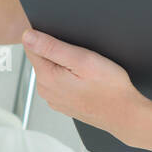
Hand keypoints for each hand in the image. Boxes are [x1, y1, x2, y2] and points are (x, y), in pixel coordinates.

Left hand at [21, 29, 148, 139]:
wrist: (125, 114)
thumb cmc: (110, 89)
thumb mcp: (82, 59)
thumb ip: (51, 47)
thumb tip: (27, 36)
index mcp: (46, 77)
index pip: (31, 46)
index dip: (47, 37)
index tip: (66, 42)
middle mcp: (45, 90)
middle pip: (42, 58)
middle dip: (58, 52)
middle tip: (82, 57)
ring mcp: (54, 98)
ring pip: (53, 70)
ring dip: (66, 65)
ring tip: (86, 70)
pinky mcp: (63, 103)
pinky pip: (61, 83)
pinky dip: (71, 78)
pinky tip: (86, 81)